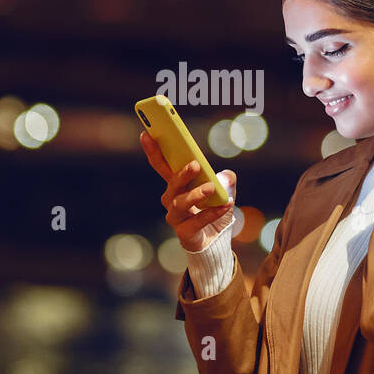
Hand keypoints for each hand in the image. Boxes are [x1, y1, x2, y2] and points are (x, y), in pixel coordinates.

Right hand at [138, 130, 235, 251]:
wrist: (215, 240)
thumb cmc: (213, 210)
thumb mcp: (223, 191)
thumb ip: (225, 180)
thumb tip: (226, 175)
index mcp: (176, 184)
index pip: (161, 165)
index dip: (153, 150)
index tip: (147, 134)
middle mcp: (171, 199)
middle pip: (172, 184)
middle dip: (182, 174)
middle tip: (195, 165)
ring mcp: (175, 217)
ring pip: (180, 203)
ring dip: (196, 194)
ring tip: (212, 188)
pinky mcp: (183, 232)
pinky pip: (197, 221)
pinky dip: (212, 212)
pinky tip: (226, 205)